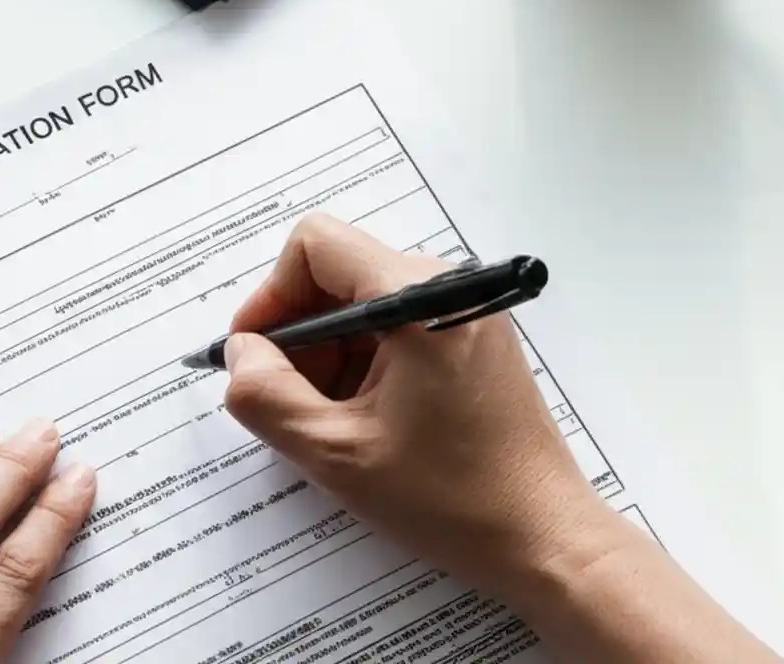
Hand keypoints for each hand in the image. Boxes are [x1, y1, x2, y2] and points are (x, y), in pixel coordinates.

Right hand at [222, 214, 604, 594]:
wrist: (543, 538)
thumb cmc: (453, 499)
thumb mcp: (335, 454)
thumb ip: (267, 396)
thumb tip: (241, 355)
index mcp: (418, 300)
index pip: (317, 246)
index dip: (271, 296)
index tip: (254, 353)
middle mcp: (445, 288)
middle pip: (337, 275)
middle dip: (297, 335)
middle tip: (284, 400)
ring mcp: (463, 313)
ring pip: (362, 306)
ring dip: (327, 358)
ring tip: (327, 424)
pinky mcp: (469, 342)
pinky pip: (394, 332)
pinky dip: (360, 368)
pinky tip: (359, 423)